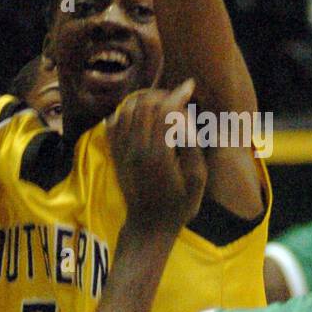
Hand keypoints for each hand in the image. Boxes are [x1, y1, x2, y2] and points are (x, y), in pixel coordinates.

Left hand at [107, 79, 207, 232]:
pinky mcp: (115, 155)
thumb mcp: (197, 180)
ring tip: (159, 103)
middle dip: (162, 94)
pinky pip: (113, 124)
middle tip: (176, 97)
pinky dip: (124, 112)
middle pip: (144, 105)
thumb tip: (184, 119)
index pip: (164, 111)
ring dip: (144, 100)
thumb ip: (192, 146)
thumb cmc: (179, 205)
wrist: (149, 225)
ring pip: (127, 110)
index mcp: (159, 155)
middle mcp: (136, 150)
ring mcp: (122, 152)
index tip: (190, 86)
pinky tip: (138, 114)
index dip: (178, 94)